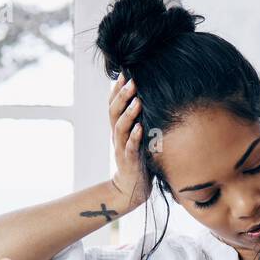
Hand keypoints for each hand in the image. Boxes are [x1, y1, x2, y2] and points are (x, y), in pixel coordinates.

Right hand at [108, 72, 151, 212]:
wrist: (131, 187)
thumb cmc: (138, 157)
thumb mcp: (136, 135)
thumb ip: (138, 118)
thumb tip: (147, 96)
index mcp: (118, 128)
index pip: (113, 104)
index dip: (117, 89)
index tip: (125, 72)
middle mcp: (117, 136)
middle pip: (114, 112)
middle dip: (122, 96)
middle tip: (132, 80)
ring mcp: (121, 148)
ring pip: (120, 128)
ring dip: (128, 114)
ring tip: (137, 101)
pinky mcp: (129, 161)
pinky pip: (129, 148)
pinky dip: (134, 138)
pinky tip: (140, 128)